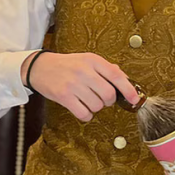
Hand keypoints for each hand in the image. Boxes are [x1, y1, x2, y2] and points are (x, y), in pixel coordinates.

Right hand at [21, 51, 139, 121]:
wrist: (40, 67)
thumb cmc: (67, 65)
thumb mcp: (86, 60)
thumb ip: (106, 68)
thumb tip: (125, 80)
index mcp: (92, 60)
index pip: (116, 75)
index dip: (128, 89)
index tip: (134, 99)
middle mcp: (84, 71)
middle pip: (108, 94)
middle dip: (108, 101)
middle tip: (101, 98)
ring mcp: (73, 84)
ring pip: (97, 105)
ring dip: (95, 108)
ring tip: (87, 101)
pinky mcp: (64, 96)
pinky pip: (84, 114)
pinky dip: (86, 115)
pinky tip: (81, 108)